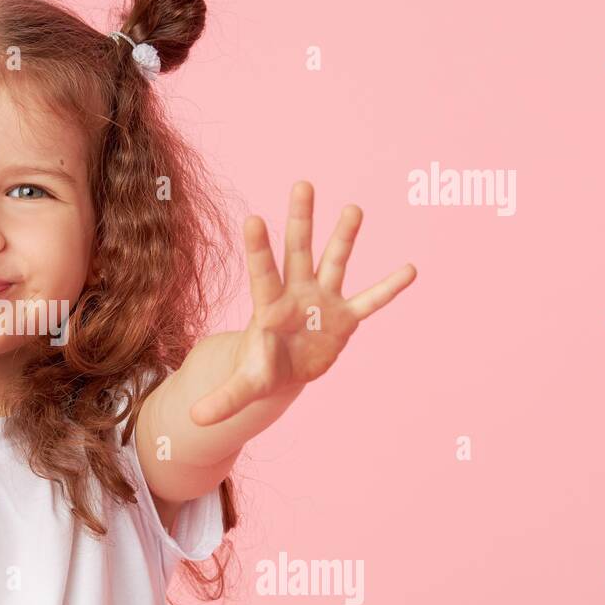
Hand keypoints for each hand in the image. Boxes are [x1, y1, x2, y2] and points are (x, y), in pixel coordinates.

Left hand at [190, 181, 415, 425]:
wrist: (281, 370)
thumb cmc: (258, 369)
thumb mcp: (243, 386)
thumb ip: (224, 399)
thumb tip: (195, 420)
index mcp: (268, 306)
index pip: (262, 273)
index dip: (258, 249)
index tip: (253, 218)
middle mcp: (296, 293)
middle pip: (297, 251)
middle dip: (300, 220)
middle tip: (302, 184)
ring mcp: (322, 301)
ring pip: (334, 262)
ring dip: (344, 237)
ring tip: (353, 208)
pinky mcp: (344, 318)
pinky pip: (370, 300)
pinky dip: (388, 288)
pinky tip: (409, 269)